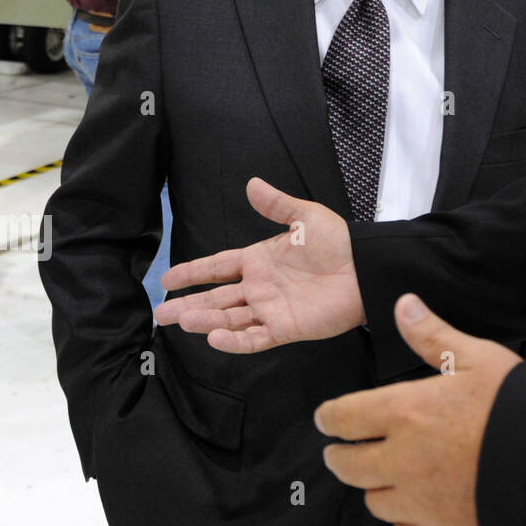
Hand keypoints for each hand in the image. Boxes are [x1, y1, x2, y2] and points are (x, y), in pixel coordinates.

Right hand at [153, 177, 364, 351]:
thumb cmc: (339, 242)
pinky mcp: (285, 328)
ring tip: (180, 319)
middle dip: (187, 304)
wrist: (365, 268)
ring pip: (229, 319)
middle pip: (216, 298)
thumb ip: (276, 205)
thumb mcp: (305, 217)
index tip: (167, 278)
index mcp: (260, 260)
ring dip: (204, 320)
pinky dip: (234, 342)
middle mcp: (260, 287)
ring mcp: (271, 309)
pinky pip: (254, 339)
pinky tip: (214, 337)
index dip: (193, 272)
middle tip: (160, 312)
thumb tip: (252, 183)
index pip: (218, 267)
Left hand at [318, 294, 520, 525]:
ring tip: (385, 474)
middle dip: (340, 455)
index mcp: (407, 412)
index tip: (325, 419)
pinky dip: (403, 522)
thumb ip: (434, 335)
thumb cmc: (516, 406)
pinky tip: (415, 506)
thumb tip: (403, 306)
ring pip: (373, 501)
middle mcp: (402, 460)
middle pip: (347, 465)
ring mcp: (418, 501)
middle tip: (342, 449)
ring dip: (374, 486)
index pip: (344, 416)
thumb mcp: (477, 357)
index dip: (328, 417)